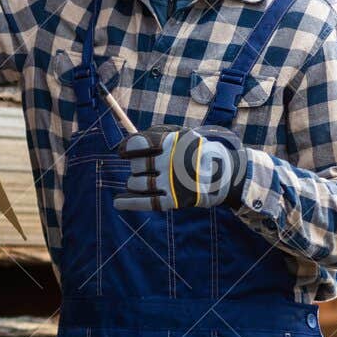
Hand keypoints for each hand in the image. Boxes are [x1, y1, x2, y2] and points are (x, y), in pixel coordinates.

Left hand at [114, 126, 247, 211]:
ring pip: (136, 184)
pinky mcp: (174, 200)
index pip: (137, 144)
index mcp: (169, 143)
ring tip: (140, 182)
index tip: (123, 152)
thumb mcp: (176, 133)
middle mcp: (169, 162)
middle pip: (136, 166)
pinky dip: (129, 203)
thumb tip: (124, 146)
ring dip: (134, 183)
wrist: (218, 171)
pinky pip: (147, 202)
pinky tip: (117, 203)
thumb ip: (151, 134)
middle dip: (137, 167)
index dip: (128, 149)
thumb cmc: (189, 150)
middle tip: (147, 168)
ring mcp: (171, 183)